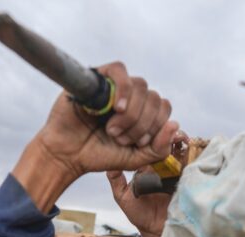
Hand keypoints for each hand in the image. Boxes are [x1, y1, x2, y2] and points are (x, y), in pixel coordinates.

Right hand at [12, 62, 178, 212]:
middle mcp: (130, 96)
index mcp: (142, 111)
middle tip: (121, 139)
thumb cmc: (100, 155)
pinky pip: (119, 70)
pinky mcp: (97, 77)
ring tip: (112, 129)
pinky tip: (117, 108)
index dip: (157, 125)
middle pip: (154, 97)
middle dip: (141, 124)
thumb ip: (159, 148)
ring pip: (140, 86)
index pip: (164, 106)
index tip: (139, 142)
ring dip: (131, 114)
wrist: (68, 156)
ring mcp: (114, 85)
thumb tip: (175, 124)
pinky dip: (123, 89)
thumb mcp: (136, 158)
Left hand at [107, 132, 187, 236]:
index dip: (151, 135)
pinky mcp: (189, 178)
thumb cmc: (140, 214)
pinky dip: (193, 152)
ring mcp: (177, 170)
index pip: (149, 144)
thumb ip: (116, 180)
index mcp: (147, 165)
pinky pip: (193, 161)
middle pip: (167, 142)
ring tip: (179, 138)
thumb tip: (108, 165)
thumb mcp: (123, 196)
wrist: (158, 230)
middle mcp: (163, 165)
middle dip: (168, 133)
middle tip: (168, 130)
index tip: (149, 129)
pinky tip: (189, 149)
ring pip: (181, 148)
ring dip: (181, 140)